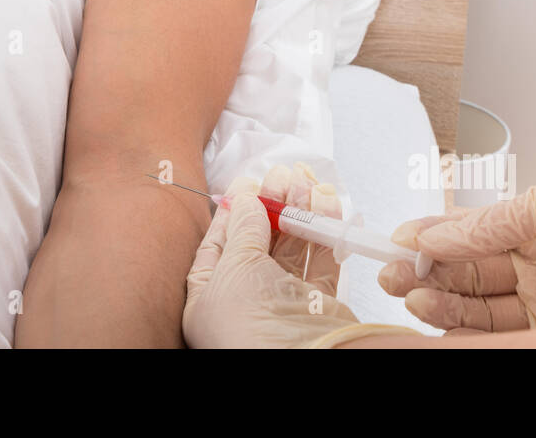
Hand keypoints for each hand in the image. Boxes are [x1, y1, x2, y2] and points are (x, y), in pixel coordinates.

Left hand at [182, 163, 358, 347]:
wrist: (304, 359)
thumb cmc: (252, 325)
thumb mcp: (235, 266)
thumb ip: (243, 228)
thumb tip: (246, 200)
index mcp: (209, 299)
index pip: (217, 247)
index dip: (232, 212)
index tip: (247, 183)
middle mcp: (244, 303)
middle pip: (257, 242)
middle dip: (271, 205)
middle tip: (282, 175)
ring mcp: (282, 303)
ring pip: (291, 247)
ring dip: (299, 212)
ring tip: (306, 182)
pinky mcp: (316, 304)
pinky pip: (320, 261)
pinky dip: (325, 231)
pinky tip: (326, 204)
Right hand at [380, 142, 535, 331]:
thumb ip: (489, 223)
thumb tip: (432, 233)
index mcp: (530, 227)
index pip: (463, 239)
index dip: (427, 243)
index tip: (393, 246)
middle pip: (464, 279)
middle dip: (424, 278)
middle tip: (394, 277)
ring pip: (480, 313)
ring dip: (442, 307)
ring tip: (416, 297)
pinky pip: (510, 339)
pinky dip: (473, 336)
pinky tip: (448, 327)